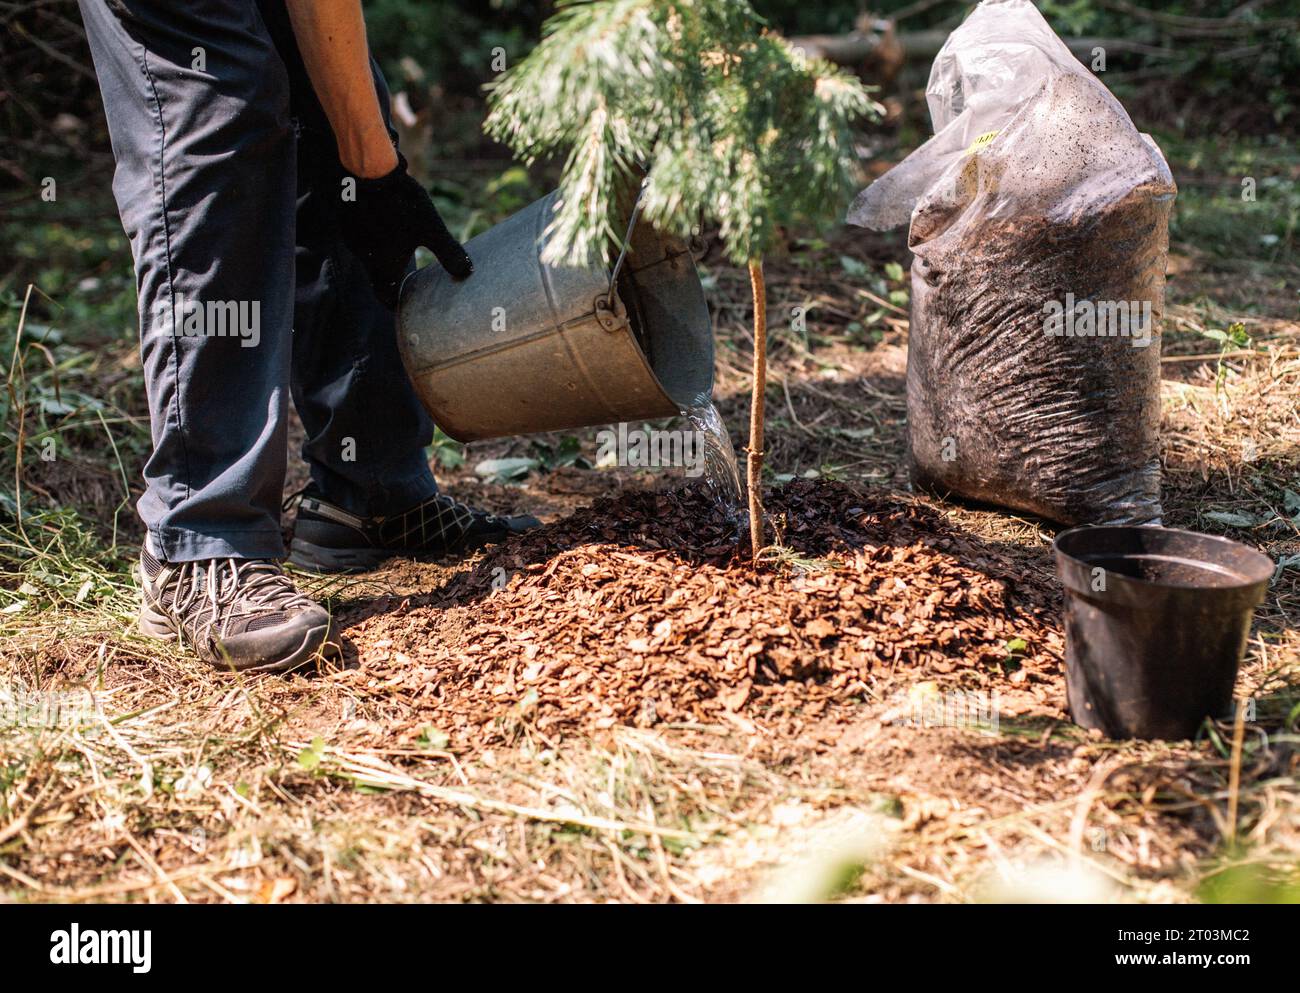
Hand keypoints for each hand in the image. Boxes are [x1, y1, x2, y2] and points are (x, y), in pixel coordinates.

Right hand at [337, 152, 472, 308]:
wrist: (366, 170)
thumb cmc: (401, 204)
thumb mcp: (431, 229)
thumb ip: (448, 252)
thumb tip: (466, 272)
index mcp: (382, 266)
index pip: (385, 296)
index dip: (395, 302)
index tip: (404, 304)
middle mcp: (362, 256)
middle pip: (376, 275)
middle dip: (390, 277)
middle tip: (405, 277)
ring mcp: (351, 236)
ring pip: (366, 252)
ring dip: (380, 252)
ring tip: (397, 245)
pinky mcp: (345, 217)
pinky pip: (359, 232)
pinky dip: (371, 232)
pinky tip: (383, 220)